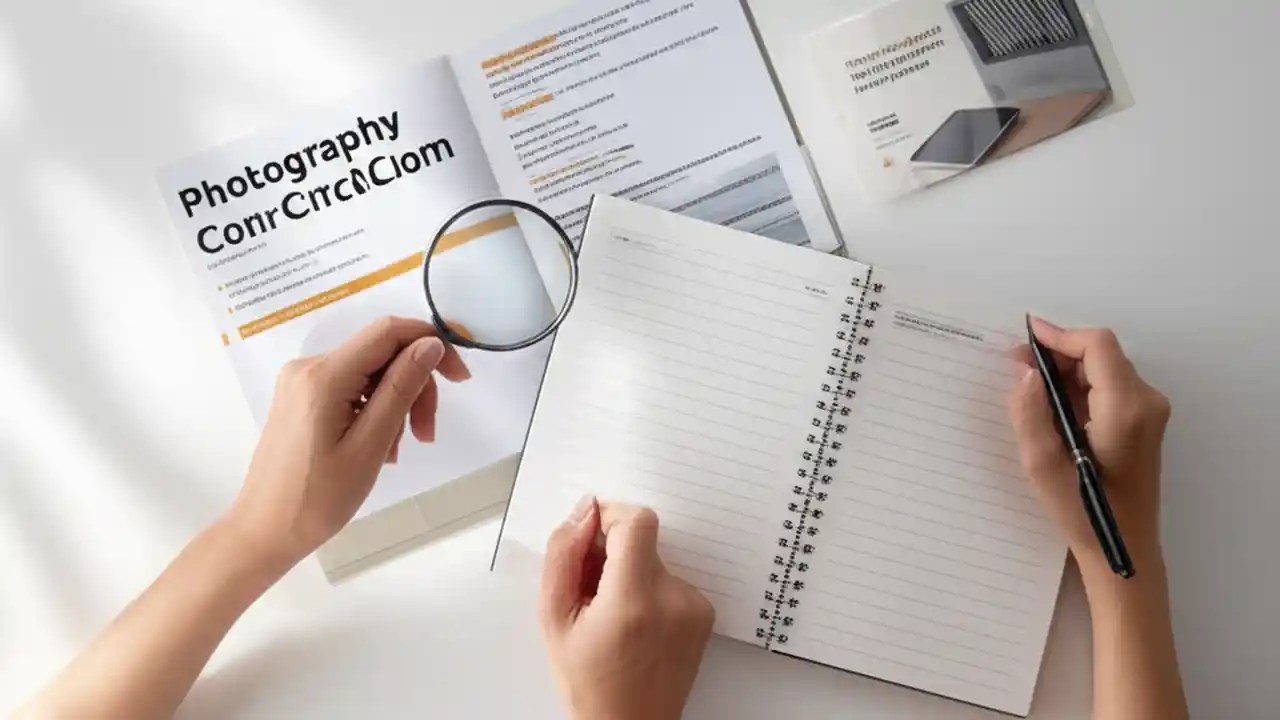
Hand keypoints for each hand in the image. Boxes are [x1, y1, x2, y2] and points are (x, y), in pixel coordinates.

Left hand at [227, 316, 469, 565]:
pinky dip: (374, 412)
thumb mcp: (369, 446)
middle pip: (382, 354)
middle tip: (426, 435)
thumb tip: (431, 345)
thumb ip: (401, 389)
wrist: (264, 532)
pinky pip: (351, 390)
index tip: (459, 379)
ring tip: (395, 452)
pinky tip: (377, 447)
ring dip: (396, 405)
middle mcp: (309, 367)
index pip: (388, 332)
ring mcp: (302, 382)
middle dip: (415, 386)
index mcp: (324, 375)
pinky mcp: (301, 398)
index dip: (431, 344)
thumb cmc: (318, 498)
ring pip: (370, 374)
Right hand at [540, 499, 715, 719]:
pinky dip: (647, 588)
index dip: (609, 516)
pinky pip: (670, 579)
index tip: (590, 533)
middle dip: (610, 552)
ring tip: (610, 613)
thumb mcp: (553, 619)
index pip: (637, 522)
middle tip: (589, 589)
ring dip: (628, 571)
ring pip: (655, 559)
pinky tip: (632, 622)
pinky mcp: (703, 613)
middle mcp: (674, 600)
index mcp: (635, 601)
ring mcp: (694, 607)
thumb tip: (583, 513)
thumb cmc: (589, 684)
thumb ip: (563, 556)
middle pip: (643, 540)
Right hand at [1007, 318, 1170, 575]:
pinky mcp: (1144, 424)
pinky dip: (1080, 385)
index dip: (1060, 335)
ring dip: (1067, 369)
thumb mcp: (1043, 465)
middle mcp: (1146, 402)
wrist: (1123, 550)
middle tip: (1016, 363)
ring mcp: (1149, 413)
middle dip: (1059, 352)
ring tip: (1028, 382)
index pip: (1097, 346)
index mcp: (1125, 408)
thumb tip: (1026, 373)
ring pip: (1105, 368)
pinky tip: (1052, 402)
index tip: (1025, 336)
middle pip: (1102, 354)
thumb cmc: (1083, 513)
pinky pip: (1110, 387)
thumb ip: (1030, 414)